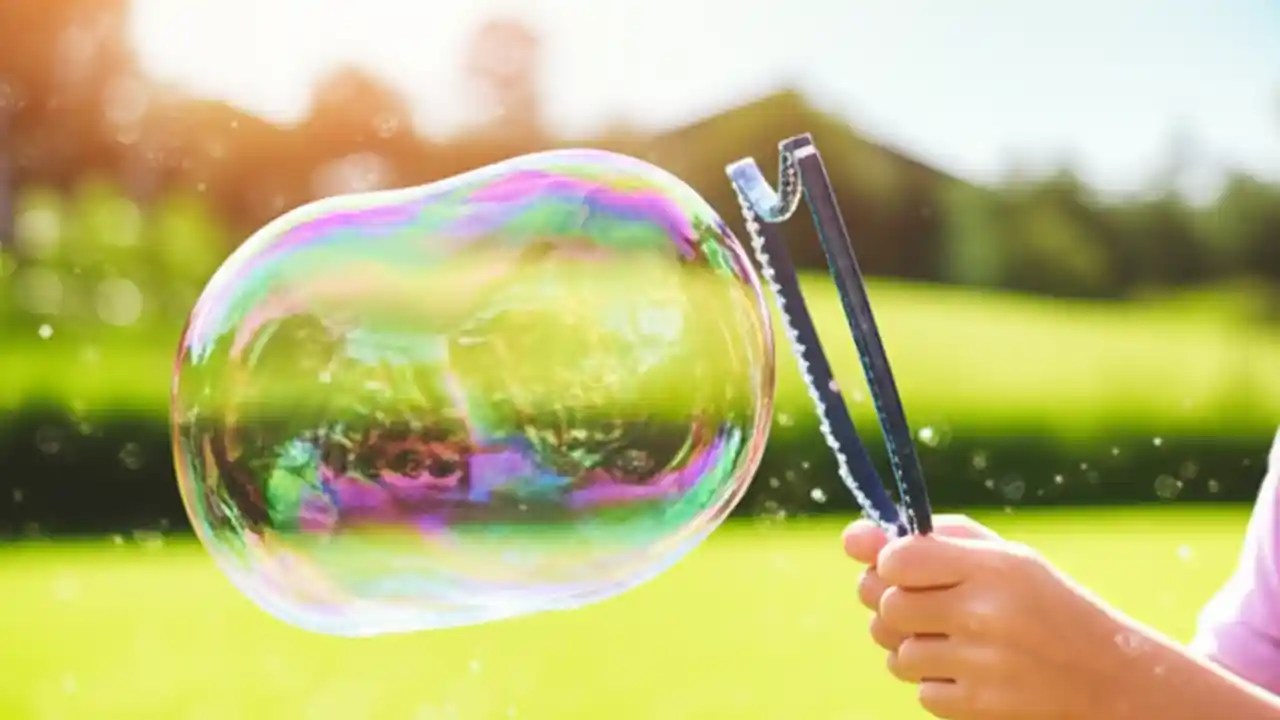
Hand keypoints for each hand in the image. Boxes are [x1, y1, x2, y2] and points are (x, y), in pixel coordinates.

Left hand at [843, 516, 1136, 719]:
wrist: (1111, 679)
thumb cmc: (1043, 605)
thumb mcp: (1003, 559)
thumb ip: (928, 540)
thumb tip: (849, 537)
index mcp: (994, 568)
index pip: (898, 558)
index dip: (889, 563)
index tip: (905, 568)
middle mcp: (986, 614)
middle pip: (887, 606)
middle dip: (892, 606)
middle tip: (922, 607)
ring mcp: (983, 665)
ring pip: (897, 653)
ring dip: (913, 647)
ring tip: (954, 642)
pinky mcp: (981, 707)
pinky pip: (921, 693)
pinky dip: (937, 684)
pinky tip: (972, 673)